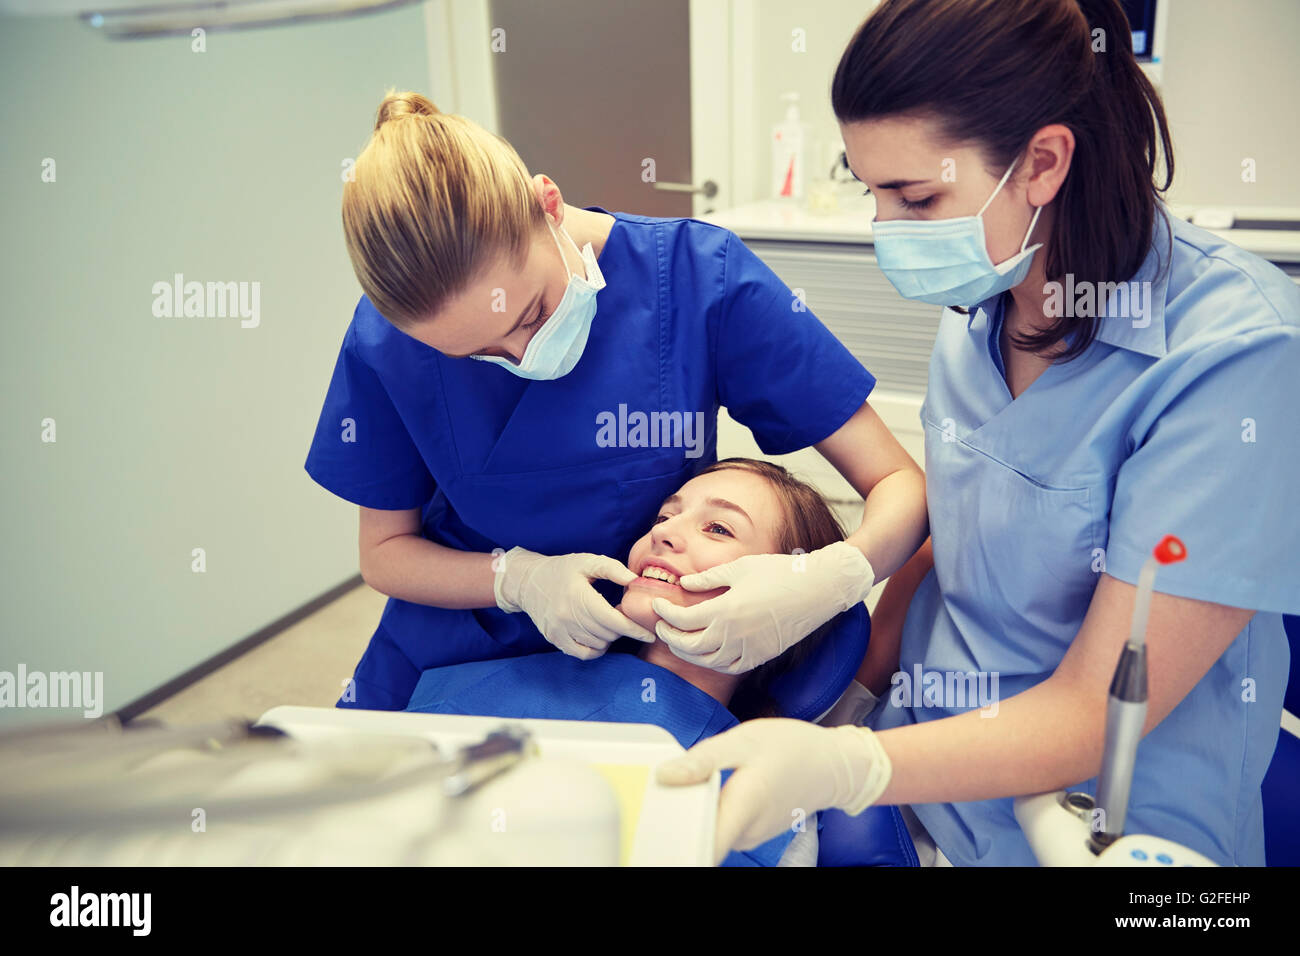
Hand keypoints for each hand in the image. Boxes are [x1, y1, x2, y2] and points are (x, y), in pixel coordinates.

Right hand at [494, 547, 655, 658]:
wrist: (528, 582)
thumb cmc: (561, 570)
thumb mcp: (587, 561)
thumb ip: (612, 569)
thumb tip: (634, 580)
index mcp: (578, 596)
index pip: (613, 620)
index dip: (634, 629)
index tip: (649, 633)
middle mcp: (568, 617)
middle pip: (608, 633)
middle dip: (623, 628)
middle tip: (624, 615)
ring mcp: (560, 631)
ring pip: (598, 644)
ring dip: (611, 636)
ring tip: (610, 621)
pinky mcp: (555, 639)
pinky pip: (583, 654)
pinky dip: (596, 649)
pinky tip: (600, 637)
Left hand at [650, 540, 873, 673]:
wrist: (818, 589)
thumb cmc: (780, 572)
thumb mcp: (740, 567)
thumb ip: (708, 579)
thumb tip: (684, 583)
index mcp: (725, 610)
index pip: (682, 620)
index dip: (664, 613)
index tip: (657, 605)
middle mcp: (734, 635)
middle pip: (689, 646)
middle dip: (670, 637)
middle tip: (661, 626)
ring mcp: (748, 649)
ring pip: (707, 661)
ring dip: (687, 653)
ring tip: (679, 640)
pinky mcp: (761, 656)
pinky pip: (729, 667)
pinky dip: (712, 662)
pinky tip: (707, 652)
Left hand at [655, 718, 892, 863]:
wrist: (834, 765)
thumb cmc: (791, 748)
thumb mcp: (744, 740)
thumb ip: (703, 760)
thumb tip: (664, 775)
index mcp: (742, 809)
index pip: (699, 848)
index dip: (671, 840)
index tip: (651, 822)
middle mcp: (745, 833)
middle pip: (697, 840)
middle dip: (674, 820)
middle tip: (656, 793)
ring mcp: (749, 837)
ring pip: (708, 833)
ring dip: (692, 814)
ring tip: (681, 785)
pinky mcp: (751, 833)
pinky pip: (721, 828)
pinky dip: (709, 812)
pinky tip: (704, 790)